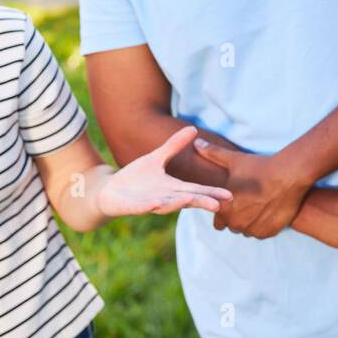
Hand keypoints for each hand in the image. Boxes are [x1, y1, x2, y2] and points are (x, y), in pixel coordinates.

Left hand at [97, 126, 233, 217]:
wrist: (108, 190)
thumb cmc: (135, 178)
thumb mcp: (156, 158)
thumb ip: (174, 146)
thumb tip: (194, 129)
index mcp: (171, 188)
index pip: (196, 191)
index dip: (211, 193)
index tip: (229, 195)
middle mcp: (163, 198)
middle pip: (186, 201)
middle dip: (201, 202)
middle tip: (218, 205)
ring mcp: (147, 204)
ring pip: (165, 205)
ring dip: (178, 203)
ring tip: (191, 198)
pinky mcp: (130, 207)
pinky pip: (140, 208)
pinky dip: (147, 207)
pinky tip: (154, 204)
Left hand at [195, 139, 311, 238]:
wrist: (289, 175)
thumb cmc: (259, 166)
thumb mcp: (234, 160)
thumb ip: (212, 154)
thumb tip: (197, 142)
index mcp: (223, 208)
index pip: (218, 221)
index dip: (225, 211)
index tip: (235, 200)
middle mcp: (235, 223)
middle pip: (233, 225)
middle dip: (238, 217)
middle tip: (249, 201)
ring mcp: (252, 230)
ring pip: (247, 230)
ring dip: (250, 222)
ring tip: (260, 205)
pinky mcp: (268, 233)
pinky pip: (261, 233)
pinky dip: (263, 225)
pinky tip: (269, 209)